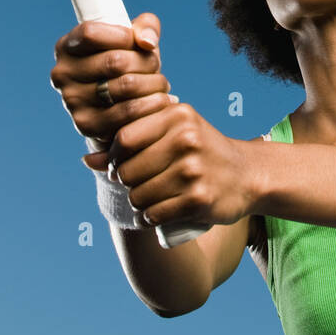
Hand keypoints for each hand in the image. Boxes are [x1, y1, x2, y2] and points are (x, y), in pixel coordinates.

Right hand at [50, 12, 174, 152]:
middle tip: (156, 67)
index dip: (123, 36)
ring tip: (161, 84)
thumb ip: (145, 26)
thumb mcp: (134, 39)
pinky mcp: (87, 125)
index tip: (139, 44)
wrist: (119, 109)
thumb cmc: (127, 65)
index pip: (91, 34)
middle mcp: (62, 73)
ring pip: (126, 86)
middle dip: (146, 62)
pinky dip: (153, 105)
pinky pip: (129, 112)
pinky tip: (161, 101)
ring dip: (154, 84)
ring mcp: (71, 101)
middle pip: (115, 61)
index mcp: (67, 46)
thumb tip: (147, 43)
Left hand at [82, 102, 258, 230]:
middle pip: (128, 170)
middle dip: (125, 183)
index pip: (124, 138)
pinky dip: (147, 219)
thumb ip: (134, 139)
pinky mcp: (199, 200)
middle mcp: (186, 140)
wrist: (247, 175)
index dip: (114, 158)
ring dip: (136, 204)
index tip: (120, 167)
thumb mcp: (174, 133)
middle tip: (135, 186)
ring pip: (138, 195)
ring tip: (145, 201)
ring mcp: (193, 171)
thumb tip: (88, 161)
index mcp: (177, 115)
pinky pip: (155, 215)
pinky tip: (152, 216)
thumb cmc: (202, 150)